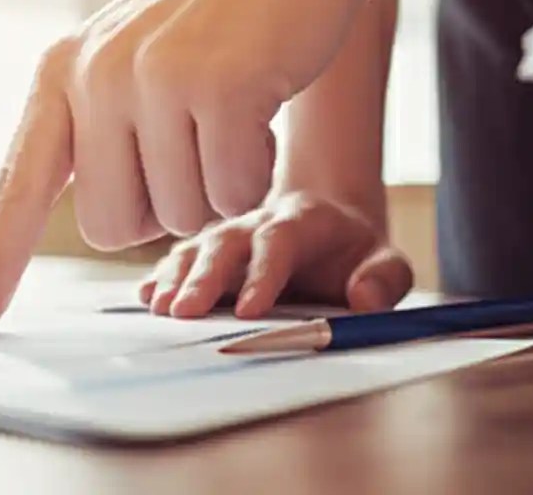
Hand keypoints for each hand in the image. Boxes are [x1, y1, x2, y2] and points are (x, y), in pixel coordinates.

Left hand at [0, 0, 372, 333]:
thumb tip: (98, 223)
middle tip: (191, 139)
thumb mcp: (128, 60)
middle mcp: (92, 77)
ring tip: (227, 110)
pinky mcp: (217, 87)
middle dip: (160, 209)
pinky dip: (255, 171)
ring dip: (216, 186)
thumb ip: (95, 132)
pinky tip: (259, 106)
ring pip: (179, 216)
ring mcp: (152, 79)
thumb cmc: (216, 20)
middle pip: (112, 227)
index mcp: (60, 76)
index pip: (18, 188)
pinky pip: (235, 193)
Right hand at [139, 192, 412, 318]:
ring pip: (196, 250)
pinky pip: (181, 260)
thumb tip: (363, 300)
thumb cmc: (354, 254)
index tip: (251, 311)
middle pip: (224, 244)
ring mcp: (227, 237)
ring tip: (159, 307)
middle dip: (203, 278)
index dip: (263, 274)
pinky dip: (162, 276)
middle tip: (185, 312)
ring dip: (175, 277)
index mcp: (302, 221)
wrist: (327, 230)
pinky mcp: (208, 253)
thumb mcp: (386, 262)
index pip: (279, 242)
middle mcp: (256, 223)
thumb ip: (383, 278)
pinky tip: (146, 296)